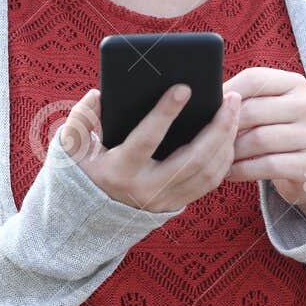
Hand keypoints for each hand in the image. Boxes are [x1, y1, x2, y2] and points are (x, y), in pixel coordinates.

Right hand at [55, 84, 241, 213]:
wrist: (89, 218)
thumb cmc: (83, 171)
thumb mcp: (71, 146)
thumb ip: (81, 118)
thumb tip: (100, 94)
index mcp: (119, 171)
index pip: (146, 140)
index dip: (164, 114)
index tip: (184, 88)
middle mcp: (146, 190)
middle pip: (193, 159)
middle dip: (217, 127)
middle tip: (231, 97)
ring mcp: (165, 200)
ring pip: (208, 172)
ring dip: (227, 139)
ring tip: (234, 109)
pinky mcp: (177, 204)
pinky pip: (211, 182)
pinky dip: (225, 156)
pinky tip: (230, 132)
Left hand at [222, 67, 305, 225]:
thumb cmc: (276, 130)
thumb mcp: (266, 107)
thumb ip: (241, 98)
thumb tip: (205, 98)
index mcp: (295, 84)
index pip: (254, 79)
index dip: (227, 93)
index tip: (208, 107)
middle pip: (253, 110)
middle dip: (226, 126)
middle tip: (208, 138)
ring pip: (259, 139)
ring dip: (232, 151)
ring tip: (218, 156)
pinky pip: (268, 165)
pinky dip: (243, 170)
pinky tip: (230, 172)